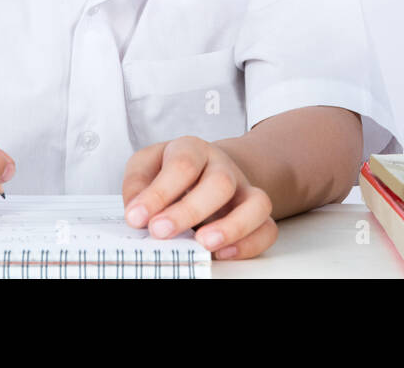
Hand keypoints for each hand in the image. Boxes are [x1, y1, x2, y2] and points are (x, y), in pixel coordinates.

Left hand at [121, 135, 275, 259]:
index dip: (159, 192)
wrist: (207, 166)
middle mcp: (223, 167)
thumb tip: (136, 212)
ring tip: (203, 244)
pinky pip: (267, 228)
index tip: (136, 217)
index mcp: (193, 149)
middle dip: (189, 210)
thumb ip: (137, 183)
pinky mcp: (256, 214)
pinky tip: (223, 254)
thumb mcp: (147, 165)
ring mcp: (244, 190)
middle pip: (220, 182)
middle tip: (160, 232)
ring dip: (232, 227)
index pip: (183, 164)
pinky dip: (250, 244)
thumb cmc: (172, 169)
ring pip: (256, 203)